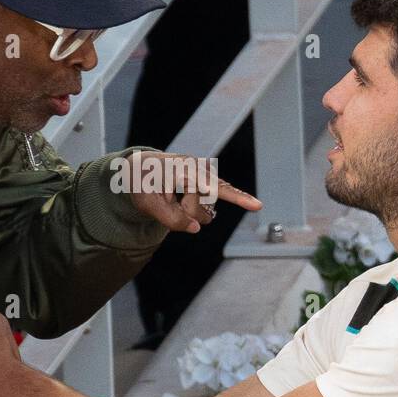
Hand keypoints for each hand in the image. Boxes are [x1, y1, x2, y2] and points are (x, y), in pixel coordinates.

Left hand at [123, 151, 261, 233]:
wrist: (140, 168)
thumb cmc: (141, 184)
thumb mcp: (147, 204)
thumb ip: (171, 219)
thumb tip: (196, 228)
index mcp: (183, 170)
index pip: (214, 187)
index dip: (237, 198)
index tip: (257, 206)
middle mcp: (197, 169)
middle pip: (205, 207)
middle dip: (186, 212)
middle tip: (166, 199)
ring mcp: (203, 175)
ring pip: (206, 209)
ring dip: (189, 210)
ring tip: (172, 196)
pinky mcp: (205, 181)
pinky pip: (208, 202)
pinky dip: (194, 207)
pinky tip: (190, 199)